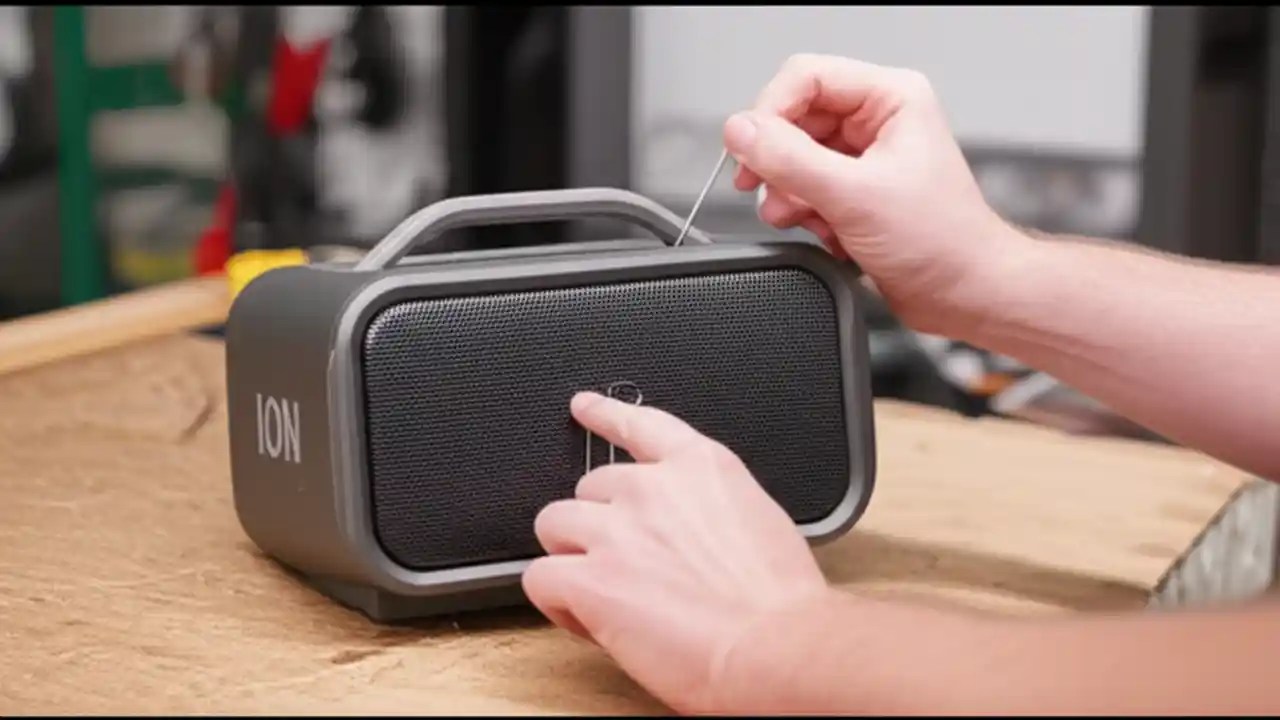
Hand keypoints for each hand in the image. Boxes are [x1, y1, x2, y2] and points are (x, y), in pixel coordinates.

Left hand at [522, 391, 831, 714]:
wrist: (776, 646)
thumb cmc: (779, 604)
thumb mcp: (757, 520)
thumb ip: (709, 509)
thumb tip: (685, 532)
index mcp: (701, 468)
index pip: (640, 423)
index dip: (605, 413)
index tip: (585, 406)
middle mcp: (652, 489)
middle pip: (589, 487)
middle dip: (601, 523)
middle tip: (631, 568)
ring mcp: (616, 532)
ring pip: (555, 524)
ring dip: (572, 556)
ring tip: (606, 594)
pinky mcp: (591, 580)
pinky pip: (541, 577)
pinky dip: (557, 601)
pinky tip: (586, 618)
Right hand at [723, 54, 1030, 336]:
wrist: (964, 294)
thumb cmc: (942, 242)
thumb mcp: (853, 197)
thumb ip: (789, 160)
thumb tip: (741, 131)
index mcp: (891, 98)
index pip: (807, 77)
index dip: (771, 111)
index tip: (749, 148)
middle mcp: (878, 120)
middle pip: (795, 118)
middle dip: (778, 162)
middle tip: (769, 190)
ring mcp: (865, 156)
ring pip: (794, 156)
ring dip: (788, 192)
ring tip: (803, 217)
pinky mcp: (854, 191)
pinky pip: (804, 187)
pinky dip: (804, 212)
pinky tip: (825, 231)